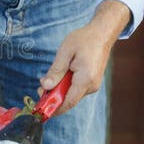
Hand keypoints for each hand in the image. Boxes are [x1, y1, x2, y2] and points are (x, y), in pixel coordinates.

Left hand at [39, 0, 130, 114]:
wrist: (102, 33)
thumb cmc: (84, 40)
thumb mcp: (65, 52)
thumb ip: (55, 71)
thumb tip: (45, 86)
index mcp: (85, 79)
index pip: (68, 103)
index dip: (53, 109)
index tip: (40, 109)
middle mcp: (92, 86)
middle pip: (69, 99)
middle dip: (53, 96)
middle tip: (41, 85)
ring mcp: (94, 85)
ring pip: (72, 94)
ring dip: (60, 89)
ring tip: (52, 75)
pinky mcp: (92, 82)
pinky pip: (77, 89)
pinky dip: (67, 85)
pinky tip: (63, 74)